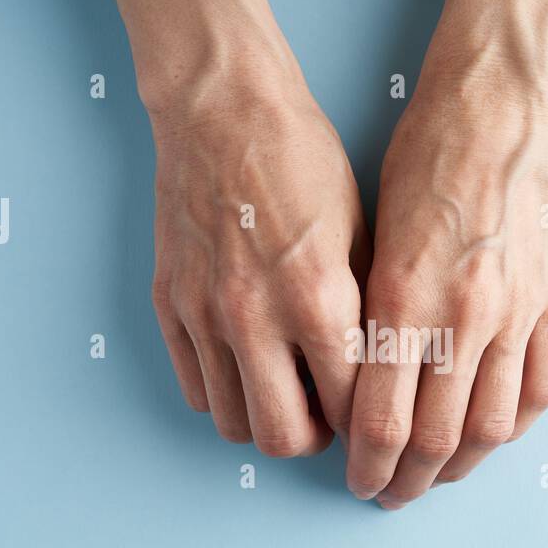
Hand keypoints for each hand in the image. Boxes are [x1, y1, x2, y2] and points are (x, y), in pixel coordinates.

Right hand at [82, 0, 368, 456]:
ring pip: (234, 425)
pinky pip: (196, 391)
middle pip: (284, 438)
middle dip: (316, 437)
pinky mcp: (169, 305)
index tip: (371, 412)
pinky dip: (226, 394)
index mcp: (319, 299)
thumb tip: (378, 374)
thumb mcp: (364, 232)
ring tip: (287, 393)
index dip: (366, 421)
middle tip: (328, 415)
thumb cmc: (303, 161)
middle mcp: (257, 318)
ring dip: (266, 420)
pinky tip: (248, 368)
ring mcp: (204, 315)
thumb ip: (368, 313)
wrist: (223, 109)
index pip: (348, 407)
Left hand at [345, 65, 547, 507]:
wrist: (504, 98)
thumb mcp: (372, 229)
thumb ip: (371, 313)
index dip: (367, 464)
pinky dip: (516, 424)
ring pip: (491, 426)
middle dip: (406, 480)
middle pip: (434, 438)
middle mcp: (462, 315)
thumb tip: (362, 382)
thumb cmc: (425, 152)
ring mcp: (518, 310)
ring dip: (460, 465)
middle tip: (390, 494)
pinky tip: (493, 432)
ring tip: (439, 475)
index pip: (381, 419)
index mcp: (402, 297)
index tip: (360, 478)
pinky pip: (543, 387)